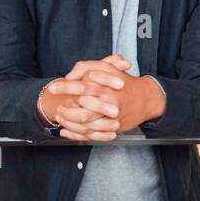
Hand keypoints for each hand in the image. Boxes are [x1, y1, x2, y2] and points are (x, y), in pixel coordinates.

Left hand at [45, 54, 166, 140]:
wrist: (147, 99)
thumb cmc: (125, 82)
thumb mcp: (108, 68)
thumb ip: (87, 67)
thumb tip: (70, 75)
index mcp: (107, 83)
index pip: (82, 84)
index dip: (65, 87)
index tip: (53, 88)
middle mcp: (110, 98)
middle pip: (82, 104)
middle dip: (66, 108)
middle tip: (57, 107)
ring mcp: (112, 113)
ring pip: (86, 120)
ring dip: (70, 120)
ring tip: (60, 117)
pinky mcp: (114, 125)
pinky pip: (92, 132)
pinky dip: (77, 133)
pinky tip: (66, 131)